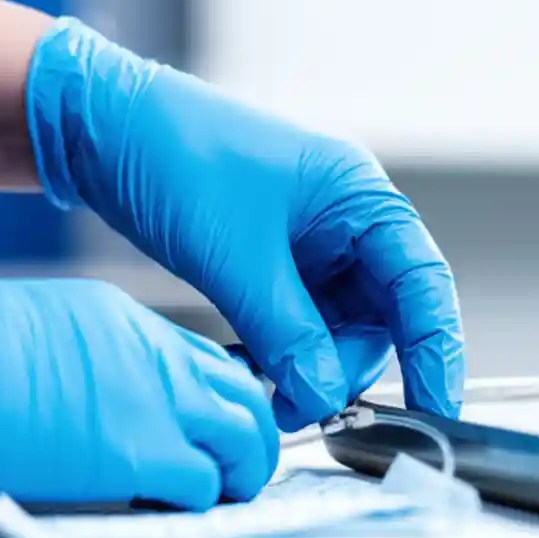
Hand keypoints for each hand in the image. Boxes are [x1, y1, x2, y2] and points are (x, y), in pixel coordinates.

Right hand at [0, 245, 277, 508]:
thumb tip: (90, 400)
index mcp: (125, 320)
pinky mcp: (138, 453)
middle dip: (252, 433)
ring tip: (222, 495)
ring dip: (242, 471)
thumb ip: (83, 362)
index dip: (221, 397)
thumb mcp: (36, 329)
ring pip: (246, 437)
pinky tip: (172, 510)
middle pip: (244, 391)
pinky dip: (201, 504)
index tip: (218, 425)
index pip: (205, 358)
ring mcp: (153, 399)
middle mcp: (153, 353)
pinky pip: (204, 484)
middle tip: (239, 466)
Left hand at [25, 18, 465, 430]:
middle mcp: (346, 219)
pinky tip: (255, 369)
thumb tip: (324, 395)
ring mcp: (310, 243)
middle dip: (349, 366)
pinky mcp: (274, 263)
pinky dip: (285, 355)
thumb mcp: (235, 255)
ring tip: (272, 390)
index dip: (437, 351)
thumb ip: (288, 333)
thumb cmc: (174, 152)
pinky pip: (300, 324)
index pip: (422, 282)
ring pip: (339, 327)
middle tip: (308, 403)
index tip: (436, 410)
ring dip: (313, 367)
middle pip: (384, 315)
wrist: (101, 127)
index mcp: (358, 195)